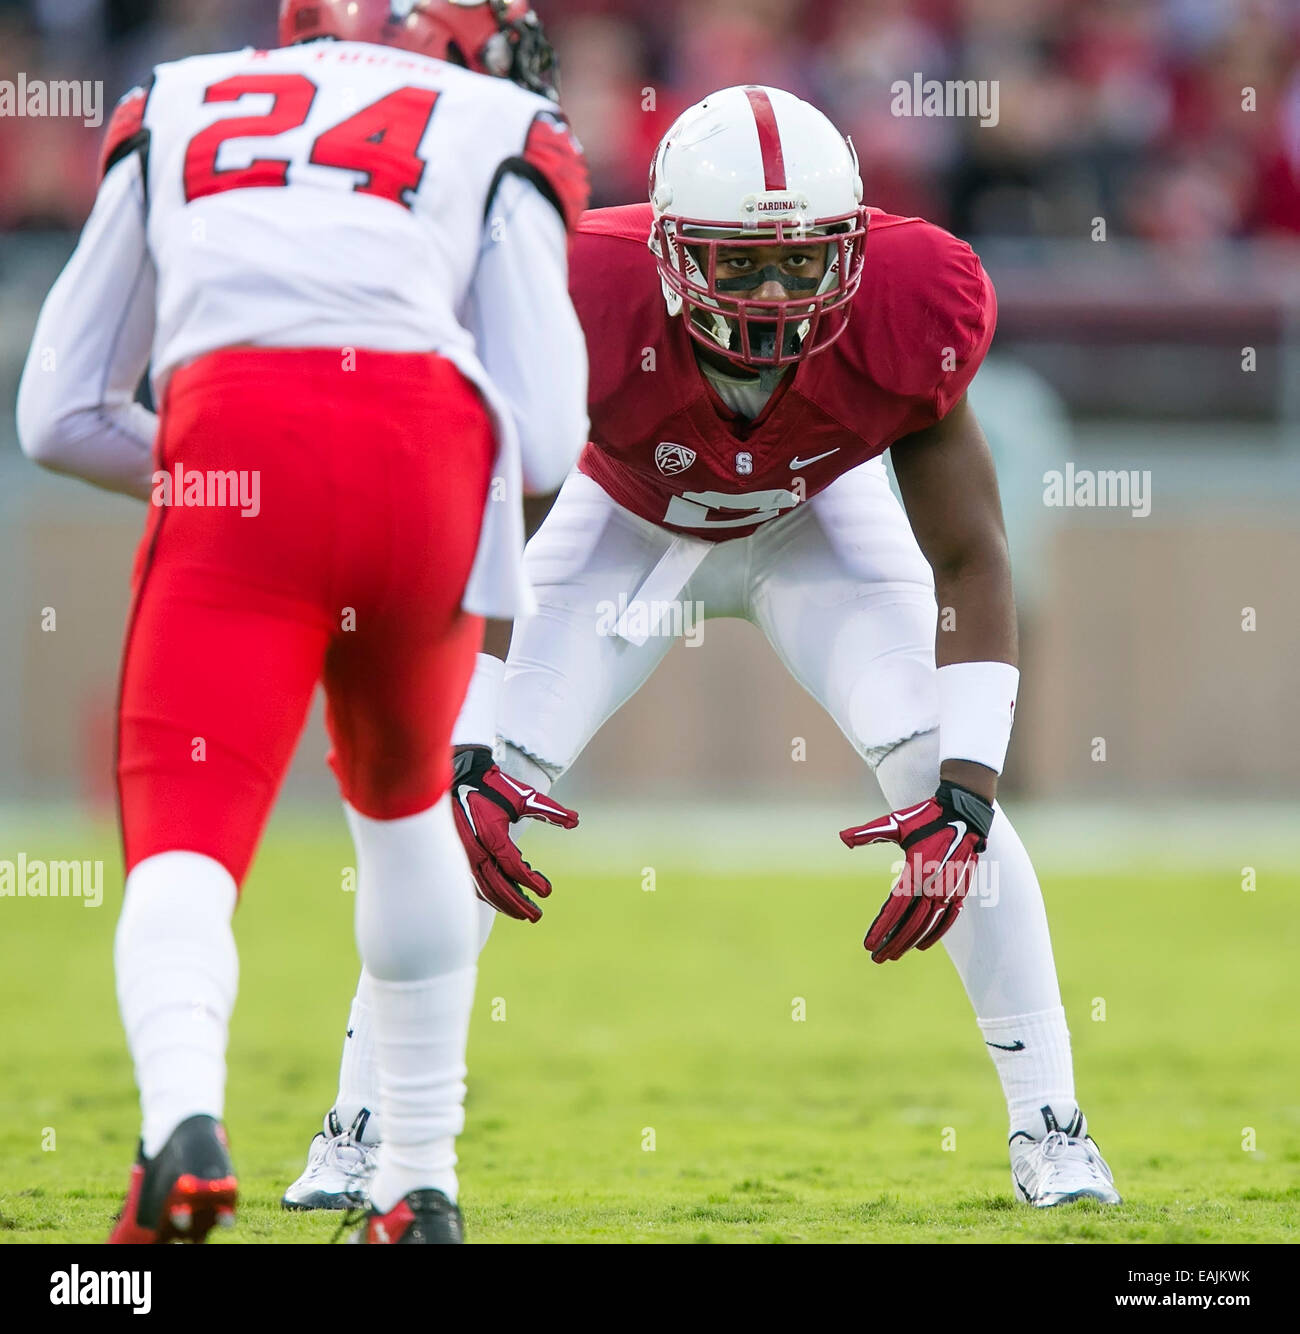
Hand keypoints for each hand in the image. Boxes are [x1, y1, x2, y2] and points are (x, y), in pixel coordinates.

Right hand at [450, 746, 577, 922]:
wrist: (460, 776)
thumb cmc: (493, 786)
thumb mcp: (524, 796)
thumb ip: (550, 811)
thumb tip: (576, 820)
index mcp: (491, 835)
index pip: (513, 867)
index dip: (531, 881)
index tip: (547, 891)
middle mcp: (475, 849)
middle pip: (497, 886)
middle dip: (518, 904)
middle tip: (537, 916)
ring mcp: (463, 855)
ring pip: (484, 888)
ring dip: (503, 904)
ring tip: (523, 914)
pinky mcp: (457, 856)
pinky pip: (474, 882)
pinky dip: (489, 894)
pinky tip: (502, 900)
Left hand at [839, 781, 994, 962]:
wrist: (964, 812)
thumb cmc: (926, 817)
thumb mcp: (895, 823)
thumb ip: (868, 833)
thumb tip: (842, 838)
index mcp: (916, 871)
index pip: (896, 908)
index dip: (882, 928)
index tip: (869, 944)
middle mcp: (934, 885)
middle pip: (911, 922)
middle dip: (893, 942)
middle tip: (876, 957)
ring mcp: (950, 889)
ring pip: (929, 924)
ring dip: (911, 942)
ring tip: (894, 955)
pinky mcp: (961, 890)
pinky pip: (948, 919)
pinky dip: (935, 933)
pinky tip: (922, 945)